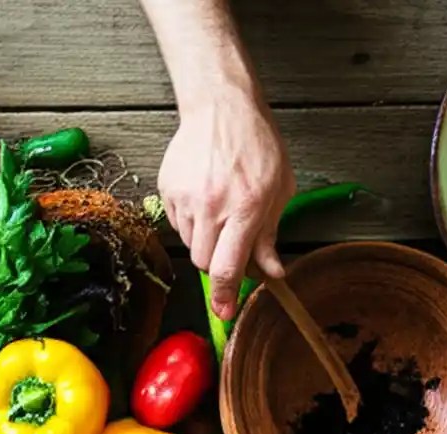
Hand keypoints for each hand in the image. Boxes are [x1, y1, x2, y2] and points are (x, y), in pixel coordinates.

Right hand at [158, 92, 295, 319]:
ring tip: (219, 213)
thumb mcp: (279, 189)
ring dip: (204, 242)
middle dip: (216, 265)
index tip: (224, 313)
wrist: (221, 108)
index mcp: (245, 209)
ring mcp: (185, 199)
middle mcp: (212, 207)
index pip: (228, 267)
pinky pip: (176, 224)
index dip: (226, 296)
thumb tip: (272, 272)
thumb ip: (271, 235)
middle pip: (203, 263)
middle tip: (229, 248)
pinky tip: (204, 199)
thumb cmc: (256, 145)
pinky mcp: (167, 191)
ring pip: (189, 245)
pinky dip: (190, 222)